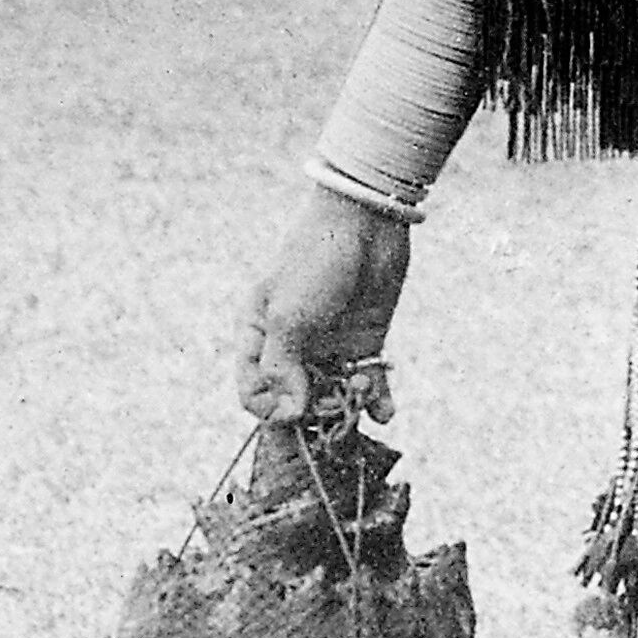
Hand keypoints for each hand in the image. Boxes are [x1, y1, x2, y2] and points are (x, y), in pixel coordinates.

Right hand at [234, 189, 412, 422]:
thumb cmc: (313, 263)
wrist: (364, 223)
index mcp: (257, 335)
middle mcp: (291, 346)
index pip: (252, 389)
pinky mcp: (364, 343)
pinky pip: (368, 382)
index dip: (268, 408)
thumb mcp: (287, 318)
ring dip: (346, 407)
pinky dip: (377, 400)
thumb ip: (282, 368)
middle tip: (333, 409)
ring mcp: (328, 346)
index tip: (291, 413)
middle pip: (294, 399)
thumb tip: (289, 414)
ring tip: (361, 397)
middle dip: (313, 412)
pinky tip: (385, 412)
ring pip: (332, 395)